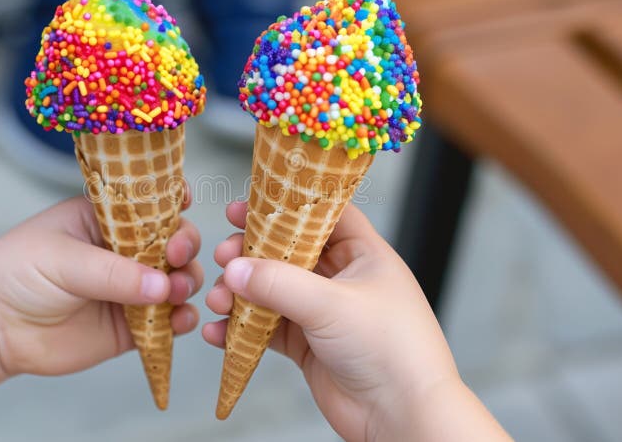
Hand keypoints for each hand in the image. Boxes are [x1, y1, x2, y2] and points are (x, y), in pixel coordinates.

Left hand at [0, 196, 202, 380]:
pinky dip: (181, 320)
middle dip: (185, 244)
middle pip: (174, 239)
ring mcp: (130, 287)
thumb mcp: (62, 260)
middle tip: (174, 257)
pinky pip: (168, 320)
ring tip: (175, 292)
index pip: (150, 201)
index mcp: (106, 218)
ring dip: (187, 281)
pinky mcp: (131, 325)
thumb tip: (163, 286)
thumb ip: (113, 273)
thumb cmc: (16, 275)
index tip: (184, 203)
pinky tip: (179, 321)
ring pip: (178, 279)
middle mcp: (125, 249)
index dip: (173, 199)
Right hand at [204, 201, 506, 441]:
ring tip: (218, 299)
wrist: (402, 418)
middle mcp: (343, 281)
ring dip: (242, 294)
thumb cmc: (392, 351)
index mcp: (363, 255)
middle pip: (288, 253)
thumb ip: (279, 283)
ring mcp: (324, 314)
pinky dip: (242, 330)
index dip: (286, 206)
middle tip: (225, 255)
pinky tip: (220, 332)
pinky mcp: (309, 346)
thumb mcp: (332, 305)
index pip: (323, 215)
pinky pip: (267, 329)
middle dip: (252, 254)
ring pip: (273, 292)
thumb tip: (235, 268)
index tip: (247, 205)